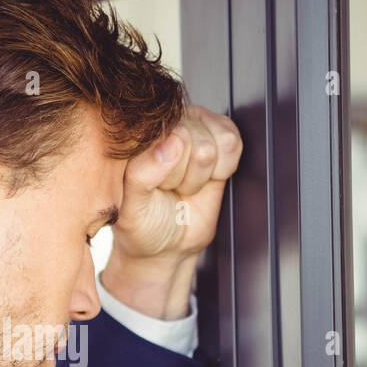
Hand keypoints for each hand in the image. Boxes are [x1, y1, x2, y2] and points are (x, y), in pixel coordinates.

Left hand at [114, 105, 242, 261]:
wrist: (167, 243)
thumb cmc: (145, 223)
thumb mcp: (133, 208)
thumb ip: (143, 175)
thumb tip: (174, 141)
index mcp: (138, 134)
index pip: (170, 137)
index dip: (168, 169)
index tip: (156, 186)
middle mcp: (166, 123)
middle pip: (199, 142)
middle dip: (187, 176)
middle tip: (170, 188)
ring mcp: (194, 126)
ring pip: (220, 142)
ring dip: (203, 175)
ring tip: (184, 185)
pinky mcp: (217, 136)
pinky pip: (232, 144)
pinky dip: (223, 170)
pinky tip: (205, 178)